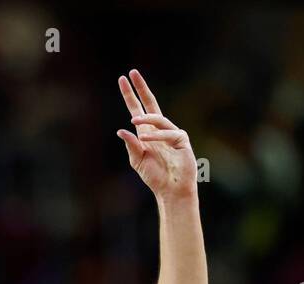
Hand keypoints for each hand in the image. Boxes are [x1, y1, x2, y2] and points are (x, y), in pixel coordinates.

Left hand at [117, 70, 196, 201]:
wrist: (171, 190)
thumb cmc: (155, 176)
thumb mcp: (138, 161)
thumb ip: (131, 146)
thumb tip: (121, 130)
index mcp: (147, 133)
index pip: (138, 109)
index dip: (131, 95)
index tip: (123, 79)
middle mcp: (159, 129)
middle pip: (150, 103)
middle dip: (141, 88)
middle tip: (132, 73)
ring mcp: (171, 133)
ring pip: (157, 119)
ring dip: (145, 118)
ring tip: (133, 119)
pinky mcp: (181, 140)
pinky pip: (168, 133)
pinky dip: (156, 136)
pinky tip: (145, 138)